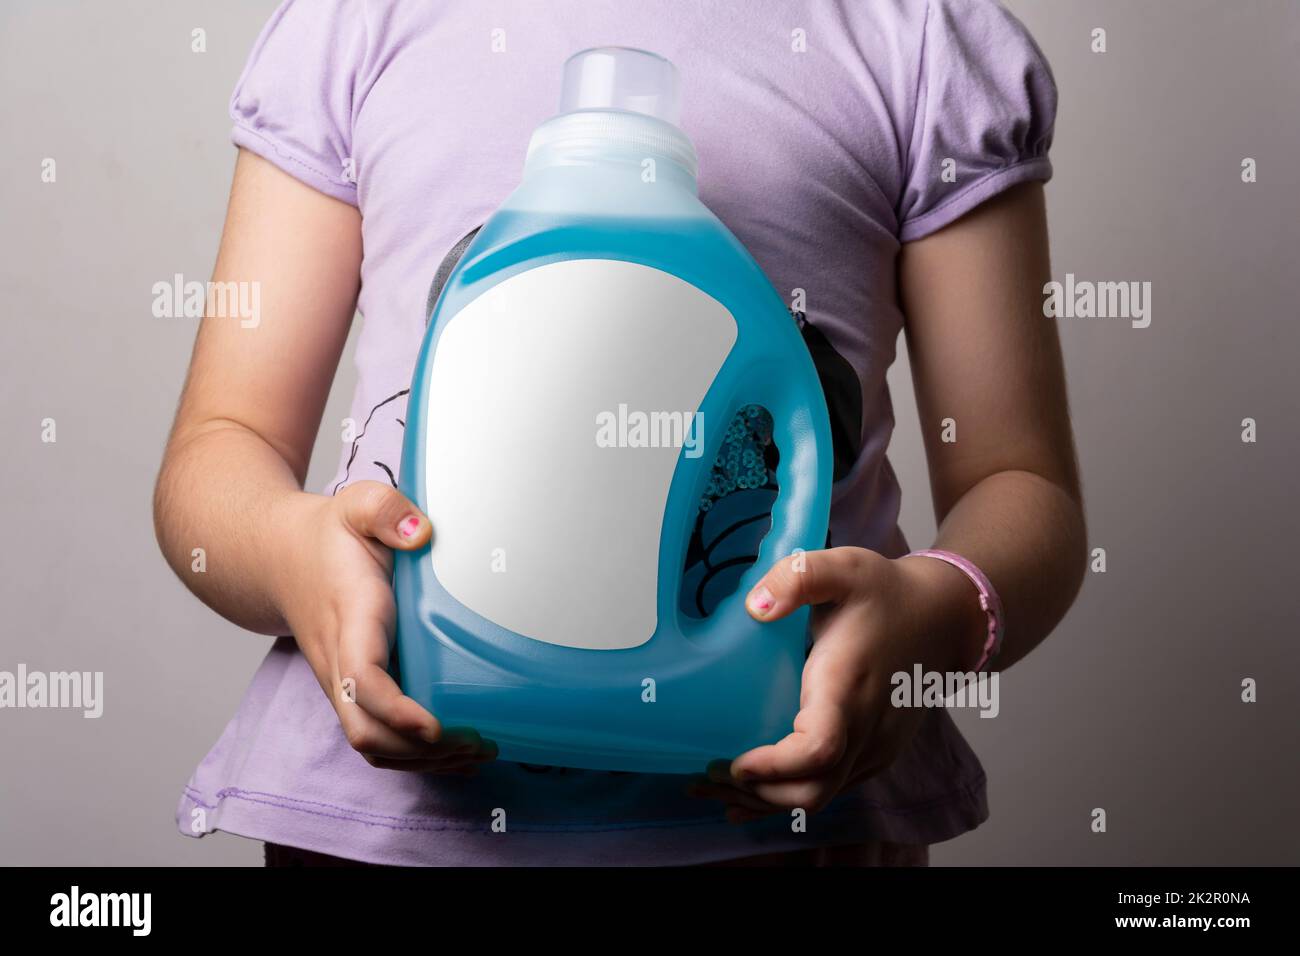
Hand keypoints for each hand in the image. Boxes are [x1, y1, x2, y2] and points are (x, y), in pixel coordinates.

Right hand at [270, 481, 496, 773]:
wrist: (278, 558)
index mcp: (349, 620)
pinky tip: (458, 751)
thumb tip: (421, 534)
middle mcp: (341, 663)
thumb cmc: (328, 536)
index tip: (435, 724)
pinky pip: (377, 738)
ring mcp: (343, 683)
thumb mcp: (356, 505)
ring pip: (371, 746)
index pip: (362, 679)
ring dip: (422, 760)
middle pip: (366, 731)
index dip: (396, 711)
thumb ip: (387, 511)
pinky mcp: (354, 692)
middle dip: (420, 751)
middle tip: (480, 742)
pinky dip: (414, 756)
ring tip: (479, 752)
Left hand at [687, 548, 984, 821]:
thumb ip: (798, 577)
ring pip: (819, 797)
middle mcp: (866, 730)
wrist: (944, 617)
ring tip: (715, 788)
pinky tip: (754, 791)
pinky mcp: (875, 754)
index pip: (817, 749)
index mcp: (849, 687)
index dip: (774, 766)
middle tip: (706, 777)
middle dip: (756, 794)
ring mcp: (874, 748)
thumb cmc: (888, 593)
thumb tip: (754, 607)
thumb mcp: (844, 567)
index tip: (734, 761)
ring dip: (766, 800)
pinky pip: (831, 789)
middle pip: (811, 791)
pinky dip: (789, 796)